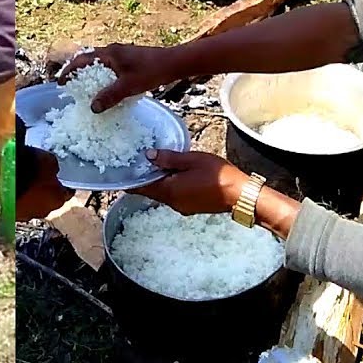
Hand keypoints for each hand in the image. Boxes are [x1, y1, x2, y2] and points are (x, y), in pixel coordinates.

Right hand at [58, 43, 174, 111]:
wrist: (174, 62)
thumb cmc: (152, 71)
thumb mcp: (129, 86)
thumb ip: (110, 96)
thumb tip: (92, 108)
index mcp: (109, 54)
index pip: (81, 60)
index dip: (69, 71)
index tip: (60, 83)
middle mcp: (112, 51)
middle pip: (88, 60)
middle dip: (77, 72)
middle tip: (70, 86)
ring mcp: (121, 54)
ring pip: (99, 63)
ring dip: (90, 74)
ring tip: (86, 89)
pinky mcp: (129, 59)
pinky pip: (109, 67)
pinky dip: (103, 76)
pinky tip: (107, 88)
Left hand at [131, 149, 249, 214]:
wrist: (240, 195)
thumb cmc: (218, 175)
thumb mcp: (192, 159)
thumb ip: (169, 158)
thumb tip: (148, 155)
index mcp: (169, 191)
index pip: (141, 187)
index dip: (130, 179)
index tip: (121, 170)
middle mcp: (172, 202)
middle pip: (150, 191)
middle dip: (143, 178)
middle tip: (136, 162)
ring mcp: (182, 207)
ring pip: (162, 193)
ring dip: (157, 181)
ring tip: (154, 165)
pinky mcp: (191, 206)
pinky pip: (173, 195)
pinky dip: (169, 185)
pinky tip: (173, 174)